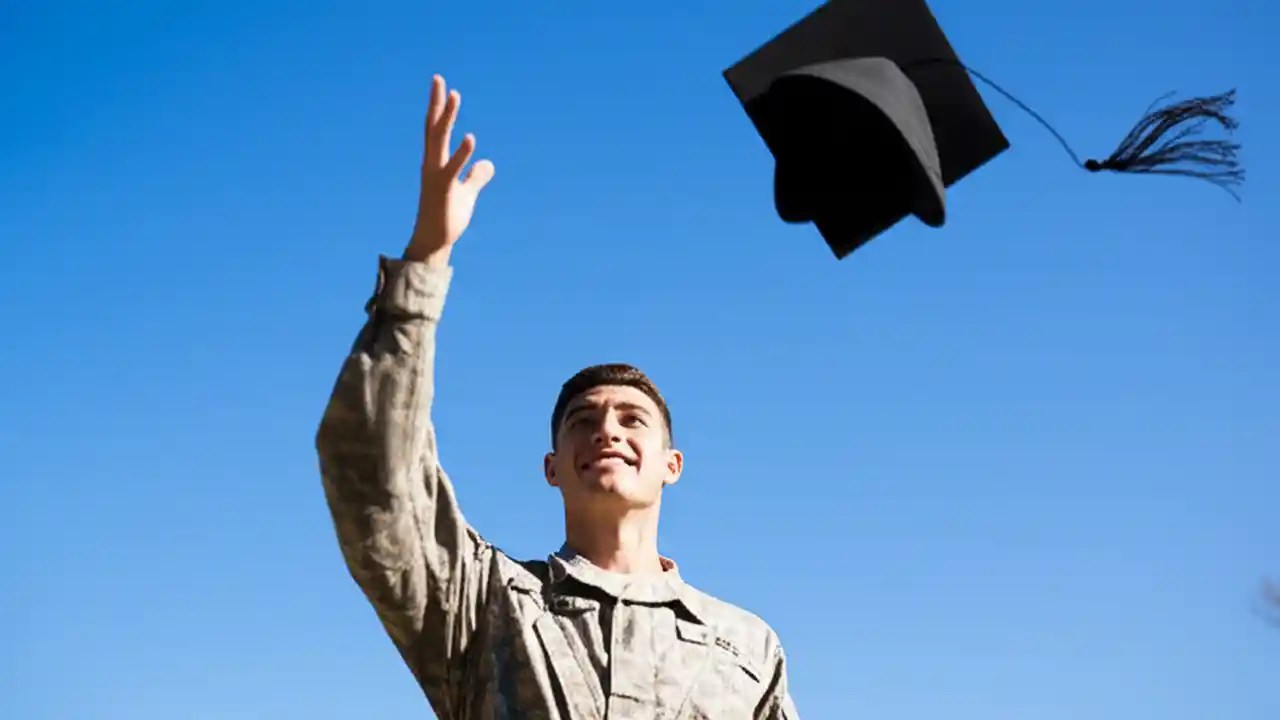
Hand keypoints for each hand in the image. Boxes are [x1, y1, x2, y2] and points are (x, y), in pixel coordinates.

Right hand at [404, 75, 495, 264]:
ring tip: (454, 94)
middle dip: (437, 103)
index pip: (436, 128)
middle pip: (433, 127)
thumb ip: (475, 177)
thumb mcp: (466, 194)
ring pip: (440, 140)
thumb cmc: (447, 218)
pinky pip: (453, 168)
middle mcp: (432, 164)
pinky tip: (471, 137)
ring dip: (447, 117)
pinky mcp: (444, 190)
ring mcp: (436, 176)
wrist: (435, 243)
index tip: (441, 85)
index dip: (439, 107)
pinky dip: (462, 153)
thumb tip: (488, 164)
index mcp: (436, 163)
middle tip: (439, 78)